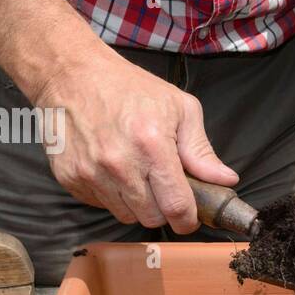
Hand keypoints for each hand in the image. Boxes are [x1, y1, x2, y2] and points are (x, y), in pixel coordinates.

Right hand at [32, 50, 237, 231]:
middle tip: (163, 188)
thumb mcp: (179, 108)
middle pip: (151, 218)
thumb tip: (225, 180)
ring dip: (137, 204)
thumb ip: (202, 150)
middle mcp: (119, 163)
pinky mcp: (69, 177)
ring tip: (137, 174)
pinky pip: (99, 204)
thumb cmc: (130, 88)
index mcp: (152, 145)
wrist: (72, 74)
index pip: (176, 206)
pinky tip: (113, 170)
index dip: (188, 220)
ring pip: (125, 215)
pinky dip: (111, 195)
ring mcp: (90, 172)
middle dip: (163, 209)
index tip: (190, 218)